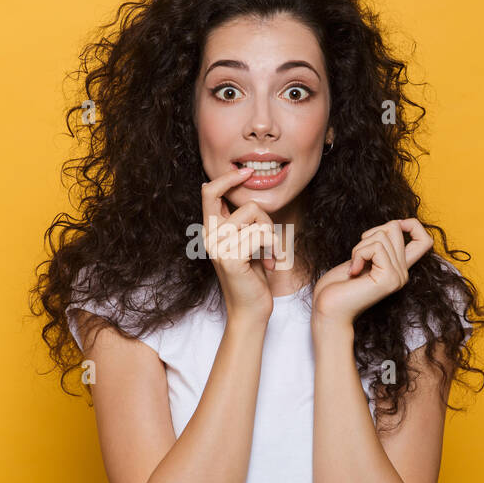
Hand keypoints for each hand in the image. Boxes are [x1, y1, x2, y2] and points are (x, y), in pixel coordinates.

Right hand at [201, 166, 280, 323]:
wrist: (250, 310)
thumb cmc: (252, 276)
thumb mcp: (246, 243)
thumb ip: (242, 222)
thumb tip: (246, 192)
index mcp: (211, 230)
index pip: (210, 191)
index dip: (228, 178)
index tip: (247, 172)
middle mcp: (210, 237)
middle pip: (244, 204)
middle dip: (265, 220)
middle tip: (268, 240)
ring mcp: (219, 248)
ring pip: (256, 219)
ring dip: (272, 238)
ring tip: (269, 255)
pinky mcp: (231, 260)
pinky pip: (261, 236)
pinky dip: (274, 248)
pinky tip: (270, 263)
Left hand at [311, 218, 432, 329]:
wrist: (328, 309)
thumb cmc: (338, 285)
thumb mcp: (362, 257)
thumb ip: (379, 245)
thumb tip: (394, 225)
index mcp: (398, 268)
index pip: (425, 240)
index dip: (412, 225)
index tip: (386, 232)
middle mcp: (402, 273)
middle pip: (395, 228)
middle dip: (369, 234)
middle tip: (357, 257)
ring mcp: (398, 277)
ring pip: (382, 235)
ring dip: (359, 247)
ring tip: (354, 267)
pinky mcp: (389, 278)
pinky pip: (375, 247)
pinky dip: (358, 254)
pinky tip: (354, 271)